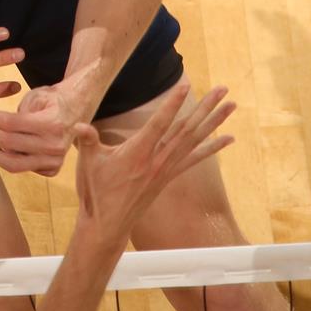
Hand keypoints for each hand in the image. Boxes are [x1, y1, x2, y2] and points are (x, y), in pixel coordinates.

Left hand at [0, 82, 86, 176]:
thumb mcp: (37, 95)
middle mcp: (54, 145)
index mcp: (52, 123)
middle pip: (8, 144)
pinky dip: (8, 160)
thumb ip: (17, 110)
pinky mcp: (53, 170)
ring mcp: (55, 161)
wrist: (77, 109)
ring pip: (14, 164)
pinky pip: (24, 169)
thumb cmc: (53, 99)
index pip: (11, 124)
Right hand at [71, 83, 234, 245]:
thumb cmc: (97, 191)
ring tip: (231, 105)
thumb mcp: (89, 163)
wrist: (108, 223)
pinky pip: (195, 158)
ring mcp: (166, 168)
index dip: (172, 104)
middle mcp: (157, 160)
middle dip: (206, 107)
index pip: (159, 123)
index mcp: (138, 153)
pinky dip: (212, 147)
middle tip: (223, 89)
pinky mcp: (169, 176)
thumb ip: (87, 140)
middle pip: (186, 128)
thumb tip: (79, 125)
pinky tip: (228, 139)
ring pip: (195, 140)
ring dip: (214, 121)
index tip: (186, 86)